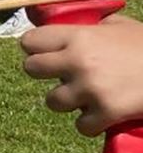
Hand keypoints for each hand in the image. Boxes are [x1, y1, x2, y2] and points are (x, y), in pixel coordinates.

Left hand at [21, 16, 142, 134]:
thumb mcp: (120, 26)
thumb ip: (92, 28)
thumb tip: (71, 27)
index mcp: (80, 36)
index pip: (31, 41)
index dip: (35, 48)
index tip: (45, 53)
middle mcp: (79, 61)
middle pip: (31, 69)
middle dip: (45, 73)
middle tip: (65, 76)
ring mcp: (90, 88)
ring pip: (52, 101)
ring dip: (68, 101)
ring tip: (88, 95)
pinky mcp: (106, 113)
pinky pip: (81, 125)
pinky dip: (92, 124)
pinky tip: (104, 115)